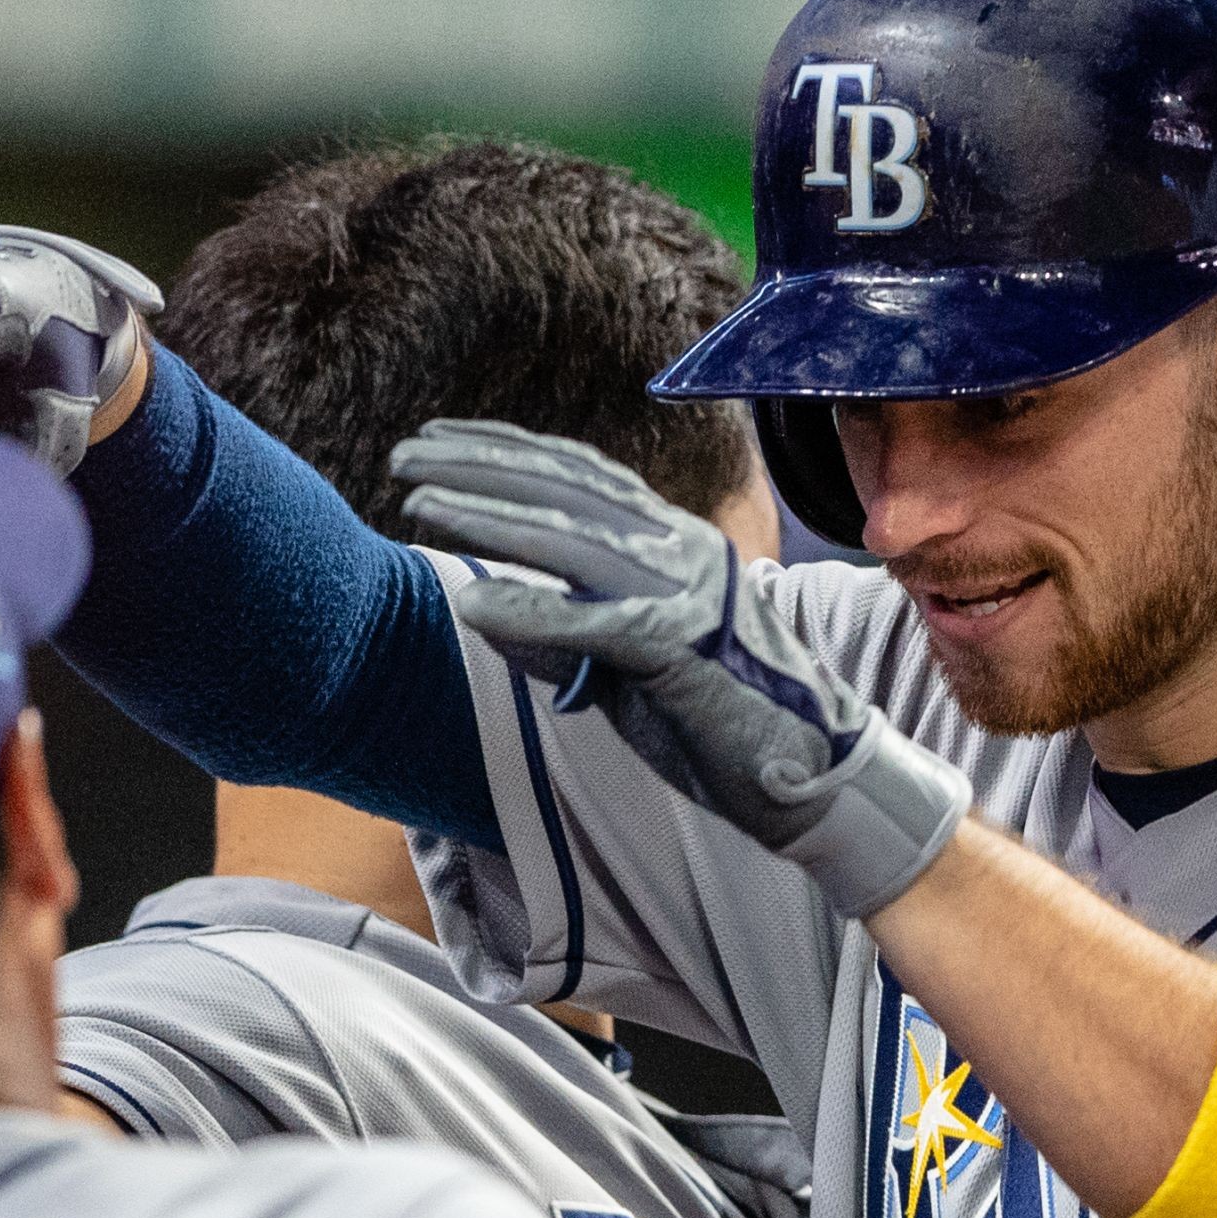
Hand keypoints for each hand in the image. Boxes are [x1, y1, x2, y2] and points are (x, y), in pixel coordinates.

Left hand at [390, 420, 970, 918]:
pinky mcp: (684, 652)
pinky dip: (532, 614)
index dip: (505, 450)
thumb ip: (570, 631)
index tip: (439, 441)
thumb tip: (492, 610)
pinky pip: (594, 624)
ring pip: (573, 539)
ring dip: (490, 519)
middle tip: (404, 458)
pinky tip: (475, 605)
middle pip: (566, 489)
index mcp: (675, 542)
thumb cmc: (723, 721)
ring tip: (421, 506)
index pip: (580, 474)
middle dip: (479, 468)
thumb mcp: (634, 662)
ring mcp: (686, 596)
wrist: (812, 777)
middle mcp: (682, 551)